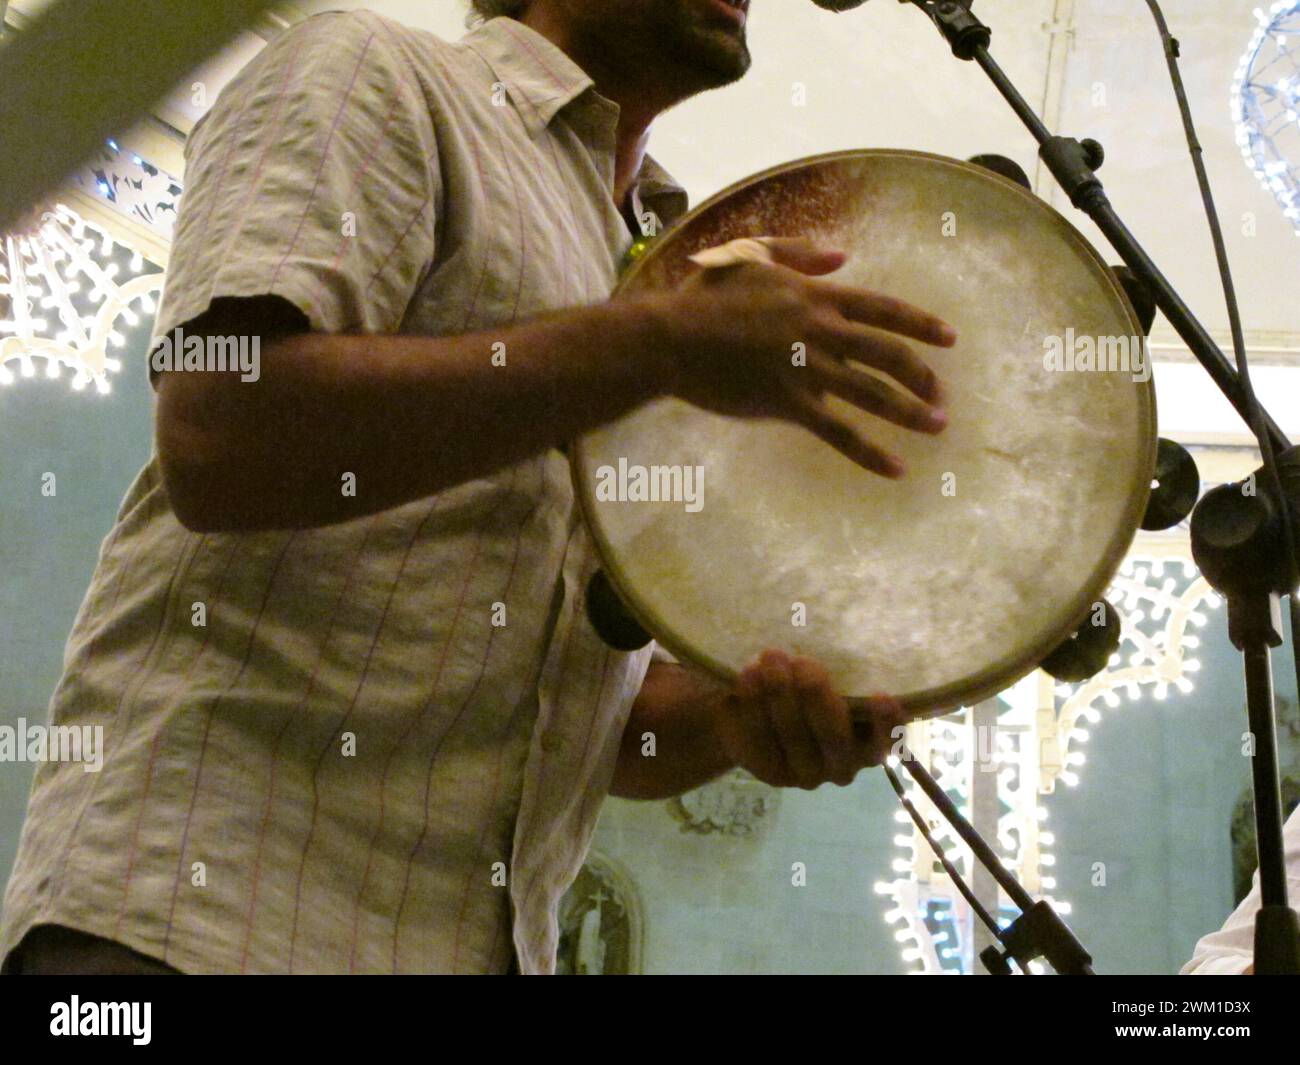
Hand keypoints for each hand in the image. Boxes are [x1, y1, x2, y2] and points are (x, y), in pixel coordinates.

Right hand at [644, 236, 956, 478]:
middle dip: (923, 375)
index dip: (921, 324)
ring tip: (937, 426)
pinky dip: (870, 452)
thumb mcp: (748, 256)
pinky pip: (839, 433)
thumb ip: (797, 253)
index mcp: (815, 296)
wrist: (670, 339)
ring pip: (873, 393)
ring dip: (911, 411)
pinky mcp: (789, 404)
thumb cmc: (703, 298)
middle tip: (943, 395)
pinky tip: (895, 468)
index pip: (883, 310)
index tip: (950, 339)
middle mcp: (820, 331)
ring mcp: (807, 369)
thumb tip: (842, 257)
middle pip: (888, 354)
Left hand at [709, 648, 907, 788]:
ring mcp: (805, 773)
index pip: (887, 742)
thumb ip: (841, 665)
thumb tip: (844, 621)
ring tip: (764, 662)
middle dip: (815, 696)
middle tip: (800, 660)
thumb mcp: (826, 676)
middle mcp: (842, 766)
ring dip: (778, 697)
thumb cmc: (808, 685)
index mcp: (869, 745)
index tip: (882, 694)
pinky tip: (748, 679)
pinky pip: (759, 740)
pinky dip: (752, 708)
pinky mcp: (769, 771)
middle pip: (833, 737)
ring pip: (795, 738)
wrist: (760, 710)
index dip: (887, 723)